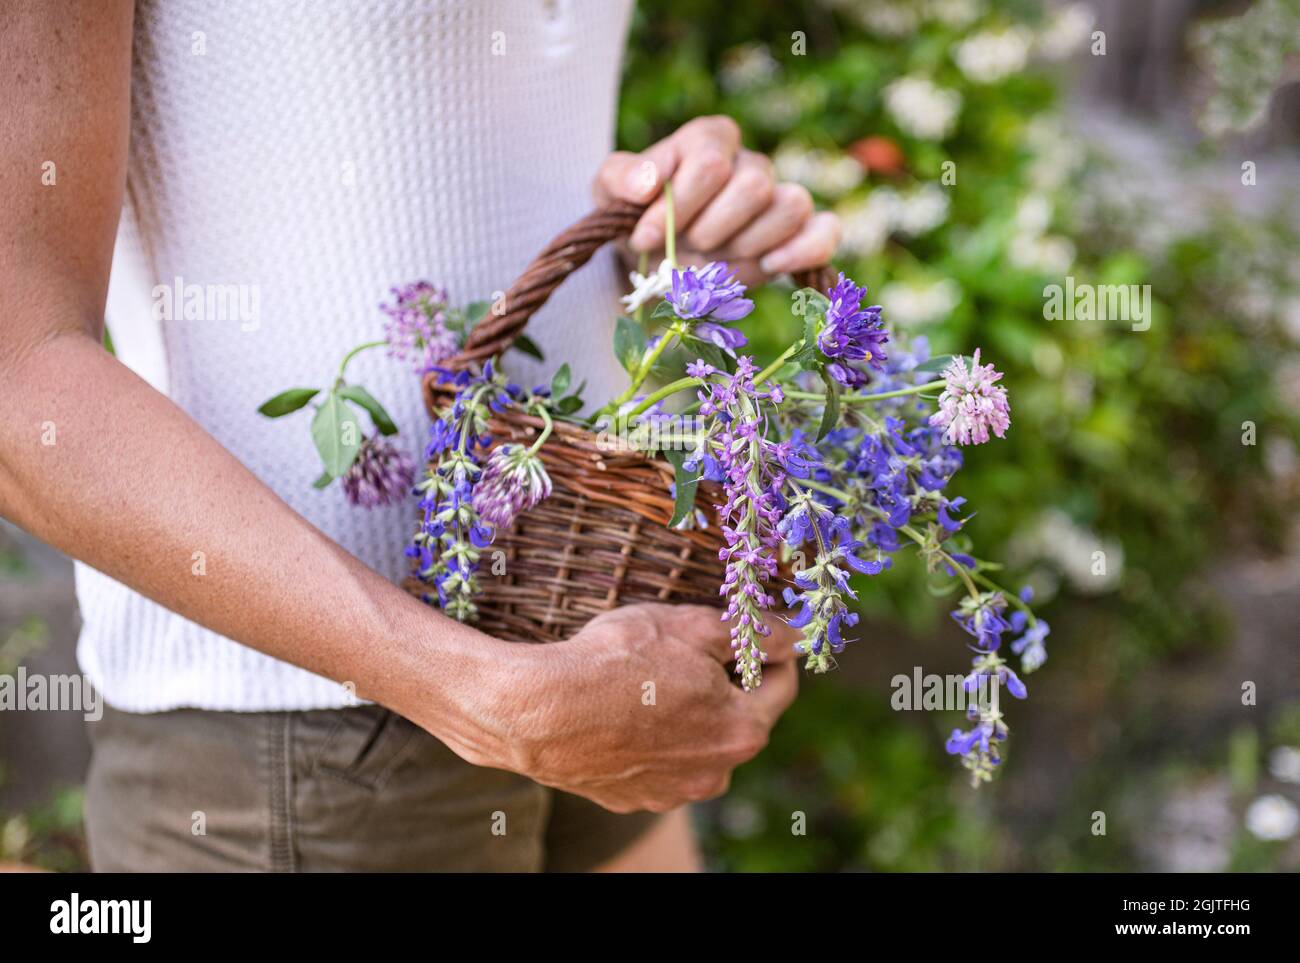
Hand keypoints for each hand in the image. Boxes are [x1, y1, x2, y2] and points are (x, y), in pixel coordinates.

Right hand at [483, 603, 800, 812]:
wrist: (539, 711)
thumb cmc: (616, 662)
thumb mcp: (691, 627)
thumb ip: (752, 633)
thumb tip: (793, 636)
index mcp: (742, 730)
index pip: (782, 683)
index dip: (769, 649)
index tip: (748, 630)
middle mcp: (717, 773)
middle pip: (739, 715)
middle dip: (724, 679)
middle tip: (688, 647)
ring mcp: (674, 791)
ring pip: (699, 740)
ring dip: (689, 711)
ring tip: (649, 679)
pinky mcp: (635, 798)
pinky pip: (660, 760)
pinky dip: (653, 735)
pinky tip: (624, 709)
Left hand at [594, 115, 840, 285]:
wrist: (655, 258)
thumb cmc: (636, 215)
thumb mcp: (609, 192)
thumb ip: (620, 177)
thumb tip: (647, 183)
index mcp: (709, 140)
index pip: (710, 160)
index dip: (678, 202)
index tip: (644, 234)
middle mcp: (749, 164)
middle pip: (754, 185)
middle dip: (712, 228)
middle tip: (686, 247)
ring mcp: (777, 199)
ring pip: (791, 205)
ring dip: (748, 243)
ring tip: (717, 259)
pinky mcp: (797, 236)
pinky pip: (825, 231)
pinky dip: (804, 250)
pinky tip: (768, 266)